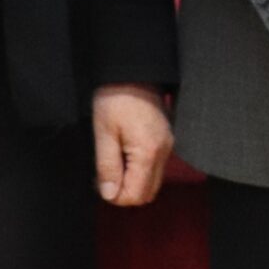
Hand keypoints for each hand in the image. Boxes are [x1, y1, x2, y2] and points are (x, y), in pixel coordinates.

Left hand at [91, 84, 174, 206]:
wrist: (134, 72)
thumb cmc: (116, 99)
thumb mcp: (104, 134)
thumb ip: (107, 168)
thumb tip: (109, 194)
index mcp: (148, 152)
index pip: (135, 195)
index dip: (115, 196)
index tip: (100, 183)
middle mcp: (164, 152)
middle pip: (147, 194)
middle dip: (125, 192)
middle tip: (105, 177)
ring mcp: (168, 146)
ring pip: (152, 182)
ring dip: (132, 182)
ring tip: (113, 165)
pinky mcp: (166, 140)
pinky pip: (155, 168)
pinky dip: (140, 171)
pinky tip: (124, 156)